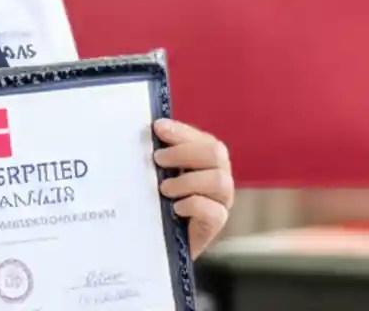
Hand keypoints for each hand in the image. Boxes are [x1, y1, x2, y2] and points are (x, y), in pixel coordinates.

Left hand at [152, 118, 234, 258]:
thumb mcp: (156, 173)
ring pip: (219, 181)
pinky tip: (175, 208)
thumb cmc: (156, 200)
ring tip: (164, 189)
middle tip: (158, 160)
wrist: (156, 240)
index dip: (182, 132)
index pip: (205, 139)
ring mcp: (221, 201)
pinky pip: (214, 211)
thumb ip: (160, 155)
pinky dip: (193, 205)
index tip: (158, 128)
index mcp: (208, 161)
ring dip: (187, 181)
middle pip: (216, 153)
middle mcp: (219, 178)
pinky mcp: (215, 224)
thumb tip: (148, 131)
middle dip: (184, 152)